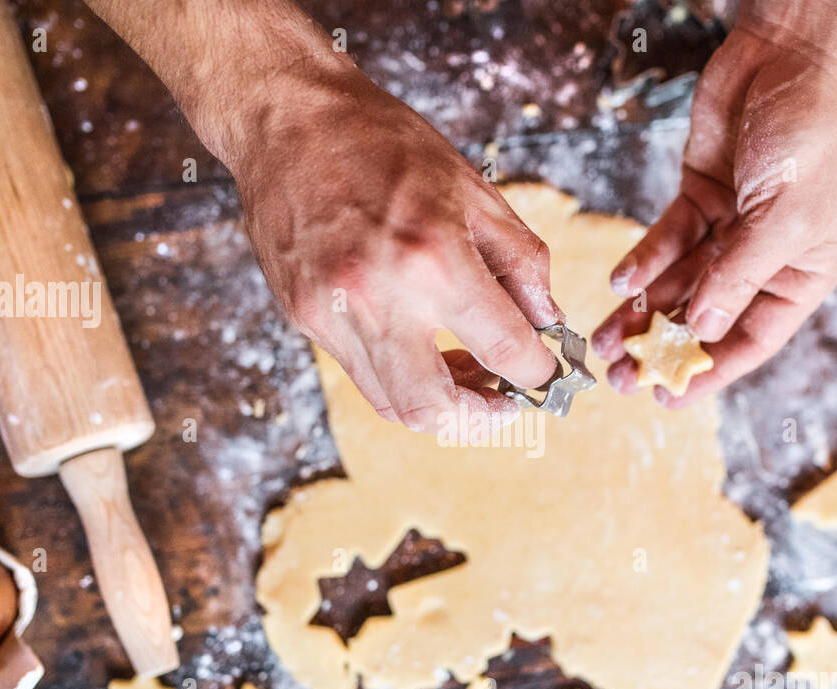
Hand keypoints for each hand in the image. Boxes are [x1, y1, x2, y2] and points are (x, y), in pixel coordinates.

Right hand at [231, 60, 562, 432]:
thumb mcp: (475, 191)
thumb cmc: (383, 144)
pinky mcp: (304, 318)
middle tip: (506, 404)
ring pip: (391, 403)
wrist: (289, 120)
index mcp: (434, 260)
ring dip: (439, 405)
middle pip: (434, 409)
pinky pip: (360, 372)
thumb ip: (521, 264)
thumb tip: (547, 322)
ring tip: (466, 377)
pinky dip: (400, 373)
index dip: (538, 374)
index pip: (504, 351)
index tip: (547, 372)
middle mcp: (379, 299)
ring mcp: (332, 315)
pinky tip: (421, 346)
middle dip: (481, 420)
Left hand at [592, 8, 836, 406]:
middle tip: (621, 377)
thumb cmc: (813, 134)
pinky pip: (665, 241)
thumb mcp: (782, 218)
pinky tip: (618, 286)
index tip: (668, 399)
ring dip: (641, 314)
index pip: (753, 339)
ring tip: (603, 343)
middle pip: (707, 317)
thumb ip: (737, 277)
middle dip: (662, 347)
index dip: (710, 371)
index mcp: (805, 272)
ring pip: (678, 284)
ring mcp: (731, 228)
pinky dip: (641, 263)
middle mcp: (767, 257)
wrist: (793, 54)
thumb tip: (699, 329)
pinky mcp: (700, 198)